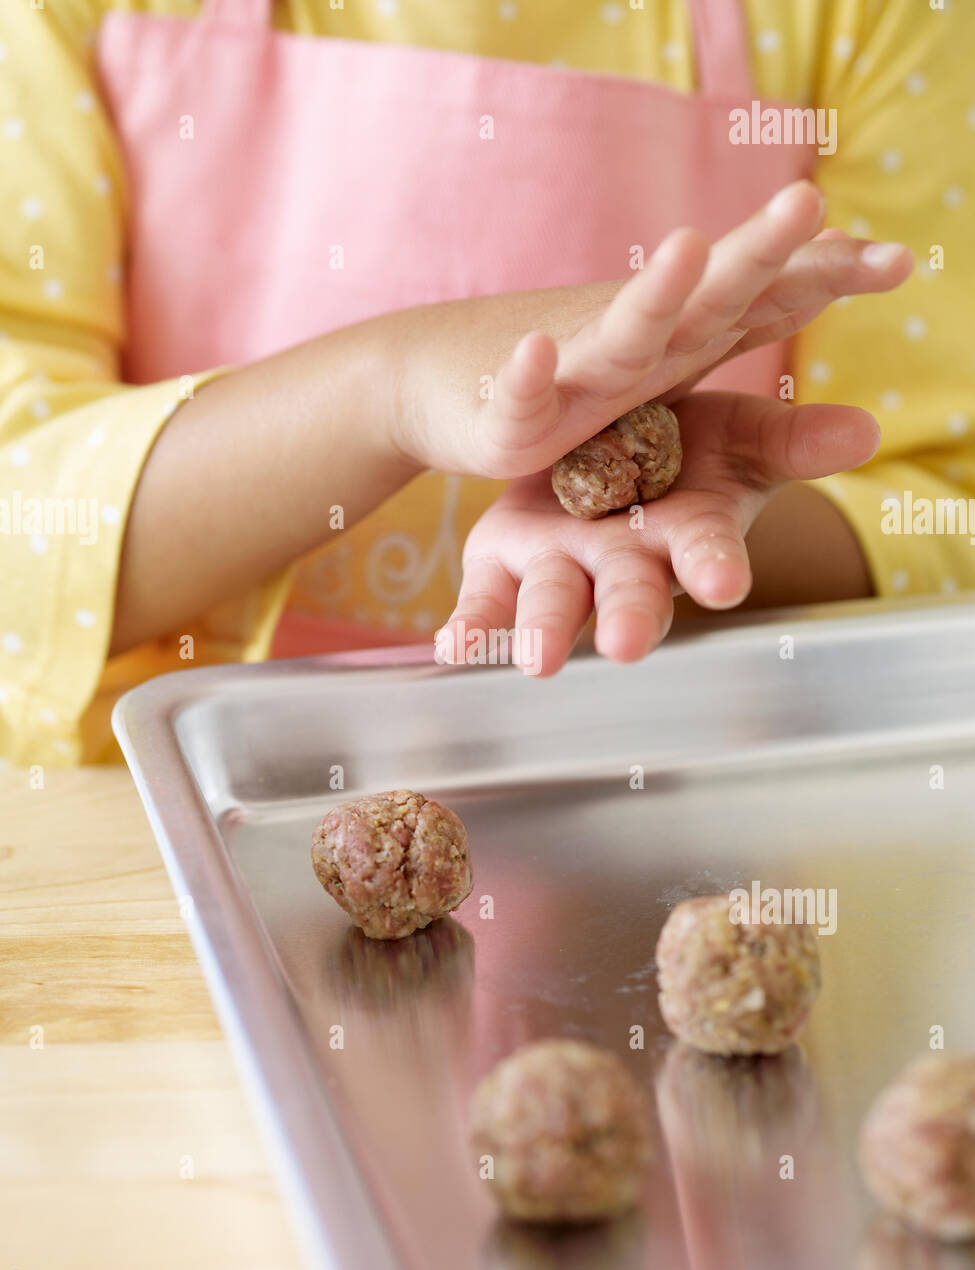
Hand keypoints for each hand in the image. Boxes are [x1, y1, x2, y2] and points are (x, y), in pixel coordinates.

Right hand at [384, 181, 909, 480]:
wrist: (439, 375)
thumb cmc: (573, 367)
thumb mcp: (672, 348)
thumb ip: (754, 308)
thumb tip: (839, 262)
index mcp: (683, 334)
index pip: (767, 297)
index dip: (825, 275)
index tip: (895, 262)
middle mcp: (637, 343)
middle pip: (709, 295)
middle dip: (759, 251)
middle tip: (806, 201)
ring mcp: (574, 373)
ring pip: (621, 333)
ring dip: (655, 292)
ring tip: (689, 249)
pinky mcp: (513, 418)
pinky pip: (523, 397)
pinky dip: (529, 374)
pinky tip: (536, 350)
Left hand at [437, 390, 880, 674]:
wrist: (593, 448)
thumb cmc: (681, 456)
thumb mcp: (736, 437)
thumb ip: (789, 441)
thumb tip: (867, 434)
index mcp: (680, 531)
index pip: (704, 550)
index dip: (713, 563)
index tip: (724, 581)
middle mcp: (621, 559)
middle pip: (630, 592)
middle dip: (633, 616)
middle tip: (630, 643)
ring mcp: (560, 565)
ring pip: (556, 601)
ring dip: (548, 630)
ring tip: (537, 661)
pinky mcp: (502, 563)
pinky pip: (485, 602)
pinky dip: (472, 624)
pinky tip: (454, 649)